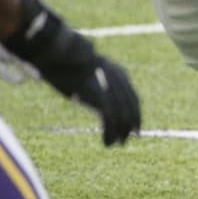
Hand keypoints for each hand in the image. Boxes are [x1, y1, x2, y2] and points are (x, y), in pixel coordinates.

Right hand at [5, 0, 141, 145]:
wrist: (62, 54)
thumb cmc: (67, 62)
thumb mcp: (85, 71)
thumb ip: (93, 82)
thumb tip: (86, 91)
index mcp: (119, 72)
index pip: (132, 97)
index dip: (135, 114)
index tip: (135, 127)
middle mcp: (119, 80)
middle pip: (131, 108)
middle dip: (130, 125)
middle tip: (126, 139)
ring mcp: (111, 88)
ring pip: (122, 117)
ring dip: (120, 133)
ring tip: (115, 144)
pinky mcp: (101, 97)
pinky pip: (110, 120)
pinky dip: (110, 134)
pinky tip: (106, 143)